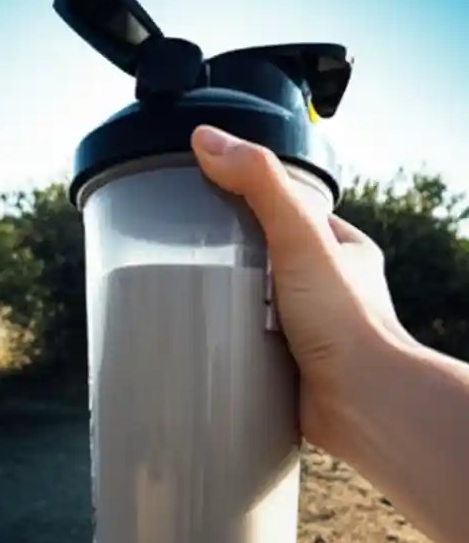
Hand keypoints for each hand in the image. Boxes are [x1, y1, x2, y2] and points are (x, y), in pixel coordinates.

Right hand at [190, 126, 407, 458]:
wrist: (361, 404)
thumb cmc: (346, 323)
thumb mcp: (298, 237)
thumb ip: (259, 183)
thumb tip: (207, 139)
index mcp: (344, 251)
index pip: (289, 210)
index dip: (248, 198)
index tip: (206, 195)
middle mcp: (329, 290)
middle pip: (265, 257)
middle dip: (226, 257)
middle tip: (184, 251)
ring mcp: (309, 331)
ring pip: (254, 304)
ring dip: (222, 303)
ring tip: (181, 295)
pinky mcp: (289, 369)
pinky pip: (247, 347)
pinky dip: (223, 343)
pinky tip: (196, 340)